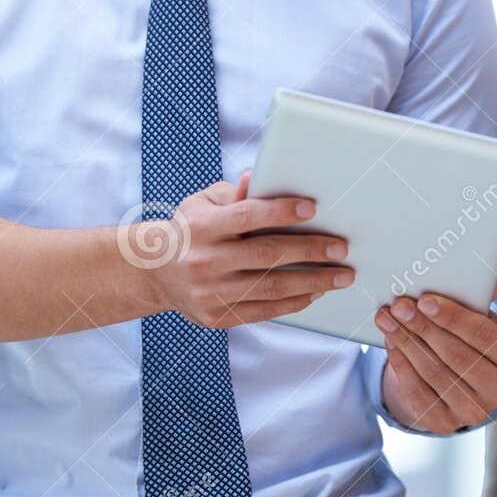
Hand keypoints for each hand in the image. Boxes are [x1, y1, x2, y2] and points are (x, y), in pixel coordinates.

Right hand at [142, 171, 353, 328]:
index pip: (247, 216)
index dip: (281, 211)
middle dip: (311, 251)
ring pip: (271, 287)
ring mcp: (210, 293)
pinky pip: (263, 310)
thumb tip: (258, 178)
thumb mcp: (202, 203)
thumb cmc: (190, 229)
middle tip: (341, 247)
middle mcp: (204, 261)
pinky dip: (293, 302)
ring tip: (340, 275)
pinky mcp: (217, 317)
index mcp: (201, 227)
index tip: (312, 207)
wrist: (155, 272)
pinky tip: (315, 292)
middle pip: (267, 254)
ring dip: (312, 282)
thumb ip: (234, 194)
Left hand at [375, 293, 496, 433]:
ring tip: (387, 318)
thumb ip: (479, 297)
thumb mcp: (479, 317)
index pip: (487, 337)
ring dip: (406, 342)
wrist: (453, 379)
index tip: (427, 300)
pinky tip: (391, 342)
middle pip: (457, 356)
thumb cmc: (468, 341)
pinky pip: (417, 391)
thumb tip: (485, 275)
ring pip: (434, 373)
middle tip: (400, 305)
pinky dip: (401, 363)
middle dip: (424, 328)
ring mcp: (473, 411)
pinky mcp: (444, 422)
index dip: (455, 318)